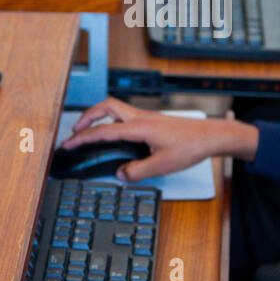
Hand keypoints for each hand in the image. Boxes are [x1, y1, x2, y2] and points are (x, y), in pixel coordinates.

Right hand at [61, 97, 258, 180]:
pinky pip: (126, 116)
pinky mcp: (152, 120)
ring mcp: (146, 117)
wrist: (211, 136)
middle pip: (105, 107)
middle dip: (86, 117)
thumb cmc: (190, 147)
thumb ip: (137, 171)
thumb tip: (120, 174)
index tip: (68, 145)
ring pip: (115, 109)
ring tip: (90, 132)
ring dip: (99, 117)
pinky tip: (114, 136)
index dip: (82, 138)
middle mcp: (140, 117)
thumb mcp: (162, 165)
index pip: (103, 131)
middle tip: (75, 132)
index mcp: (138, 127)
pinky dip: (113, 122)